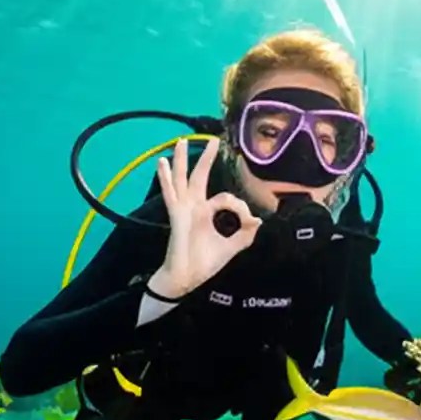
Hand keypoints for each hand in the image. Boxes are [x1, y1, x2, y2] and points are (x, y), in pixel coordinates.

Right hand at [148, 137, 260, 298]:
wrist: (187, 278)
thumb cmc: (204, 263)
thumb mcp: (231, 247)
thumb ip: (245, 234)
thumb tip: (258, 220)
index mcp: (206, 212)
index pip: (226, 198)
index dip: (241, 207)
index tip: (249, 221)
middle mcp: (194, 207)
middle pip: (199, 177)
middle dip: (206, 159)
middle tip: (213, 140)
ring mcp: (184, 209)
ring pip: (182, 179)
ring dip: (182, 160)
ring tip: (181, 141)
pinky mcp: (177, 215)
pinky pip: (170, 193)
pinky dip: (165, 178)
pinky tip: (162, 162)